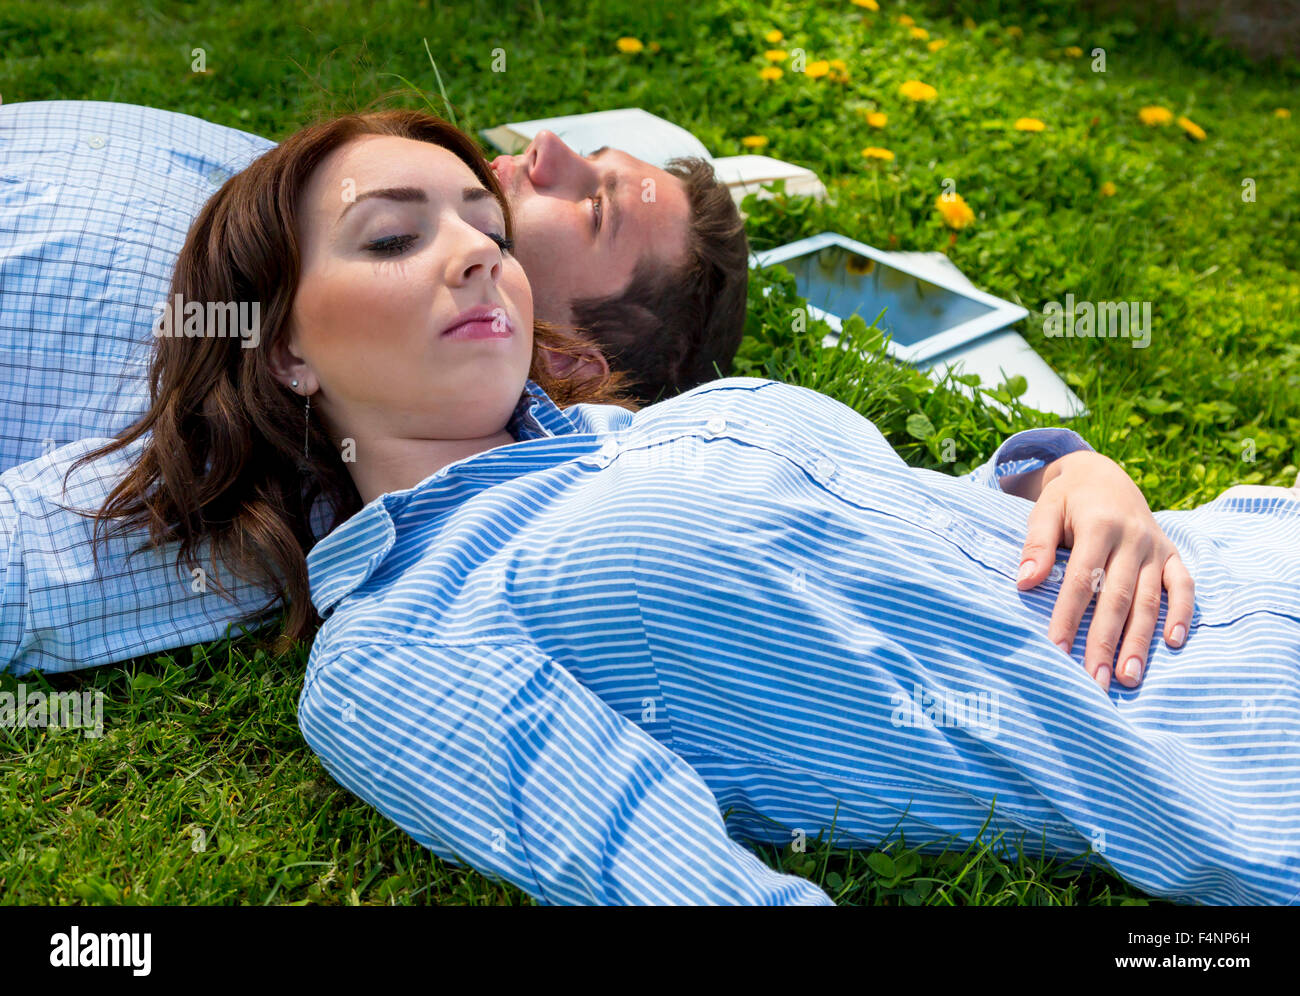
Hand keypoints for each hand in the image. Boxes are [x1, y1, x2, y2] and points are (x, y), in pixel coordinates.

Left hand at [1014, 451, 1194, 691]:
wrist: (1103, 475)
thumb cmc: (1067, 500)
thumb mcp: (1045, 509)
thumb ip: (1037, 544)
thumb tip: (1024, 582)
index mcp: (1100, 526)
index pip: (1083, 580)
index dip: (1068, 616)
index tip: (1056, 651)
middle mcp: (1134, 538)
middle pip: (1119, 598)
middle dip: (1106, 642)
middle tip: (1096, 681)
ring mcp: (1157, 548)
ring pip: (1151, 600)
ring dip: (1141, 641)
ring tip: (1130, 677)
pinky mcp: (1172, 554)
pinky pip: (1184, 586)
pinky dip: (1184, 613)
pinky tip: (1173, 644)